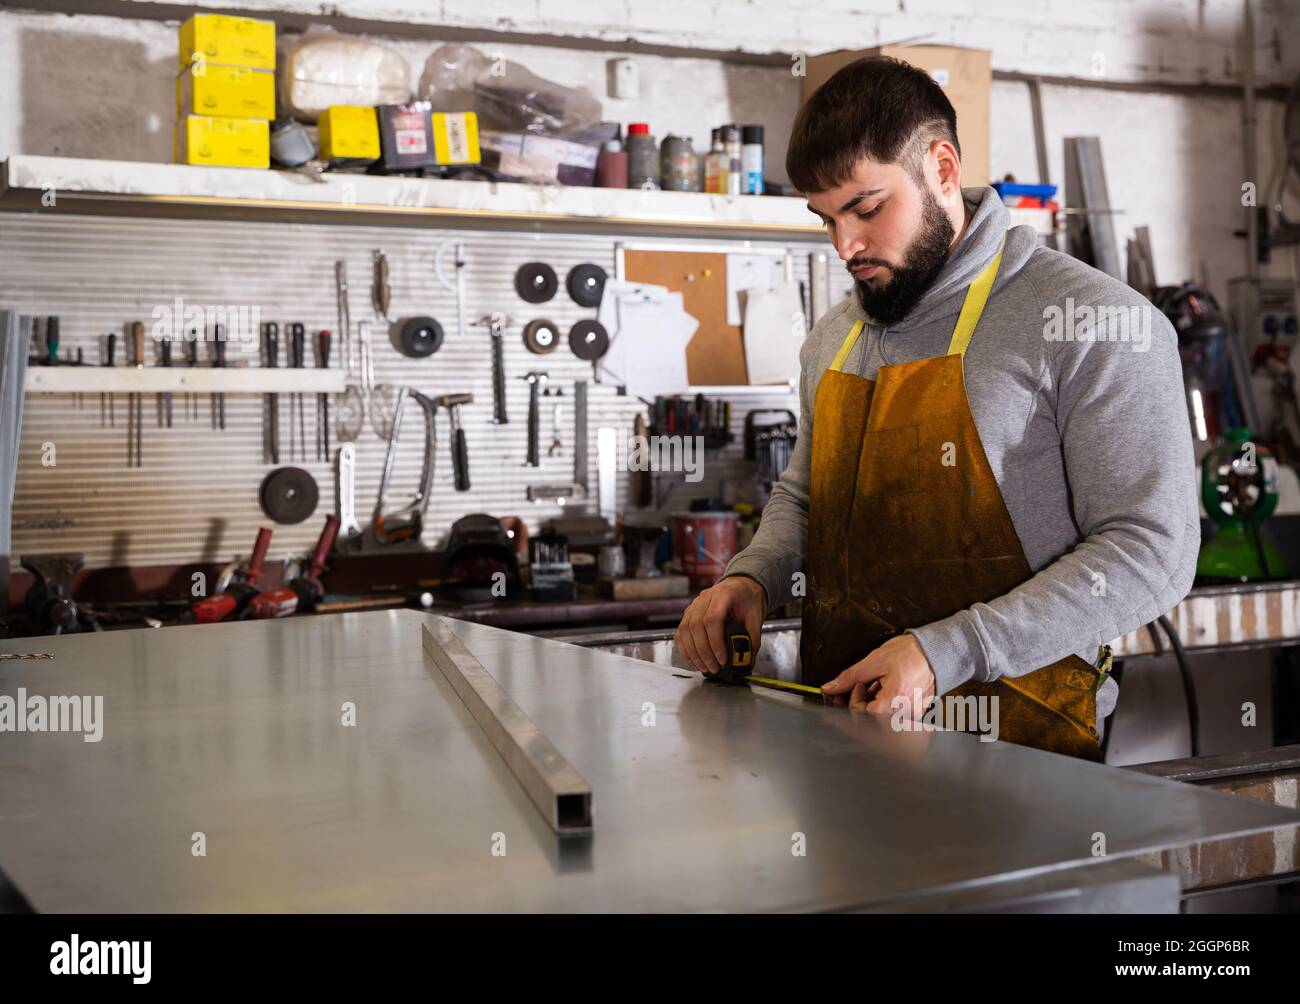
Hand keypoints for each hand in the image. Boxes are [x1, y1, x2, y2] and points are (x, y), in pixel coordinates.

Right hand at [675, 575, 766, 673]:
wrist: (741, 585)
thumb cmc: (748, 597)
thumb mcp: (756, 615)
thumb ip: (752, 638)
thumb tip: (747, 661)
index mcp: (724, 595)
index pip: (713, 619)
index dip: (715, 642)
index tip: (722, 658)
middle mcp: (705, 598)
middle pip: (696, 626)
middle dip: (704, 652)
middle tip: (714, 667)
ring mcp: (694, 605)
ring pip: (685, 630)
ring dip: (693, 653)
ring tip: (705, 667)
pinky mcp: (689, 613)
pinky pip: (681, 632)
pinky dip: (685, 648)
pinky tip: (693, 660)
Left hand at [820, 634, 935, 716]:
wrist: (933, 650)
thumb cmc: (908, 653)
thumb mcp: (874, 661)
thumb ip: (849, 677)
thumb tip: (829, 688)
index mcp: (895, 700)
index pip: (862, 714)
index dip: (854, 699)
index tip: (858, 685)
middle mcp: (905, 713)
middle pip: (872, 720)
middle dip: (862, 705)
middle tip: (864, 687)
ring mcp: (912, 716)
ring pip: (882, 720)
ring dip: (874, 705)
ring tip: (880, 686)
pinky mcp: (916, 714)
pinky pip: (895, 717)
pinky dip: (886, 706)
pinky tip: (888, 692)